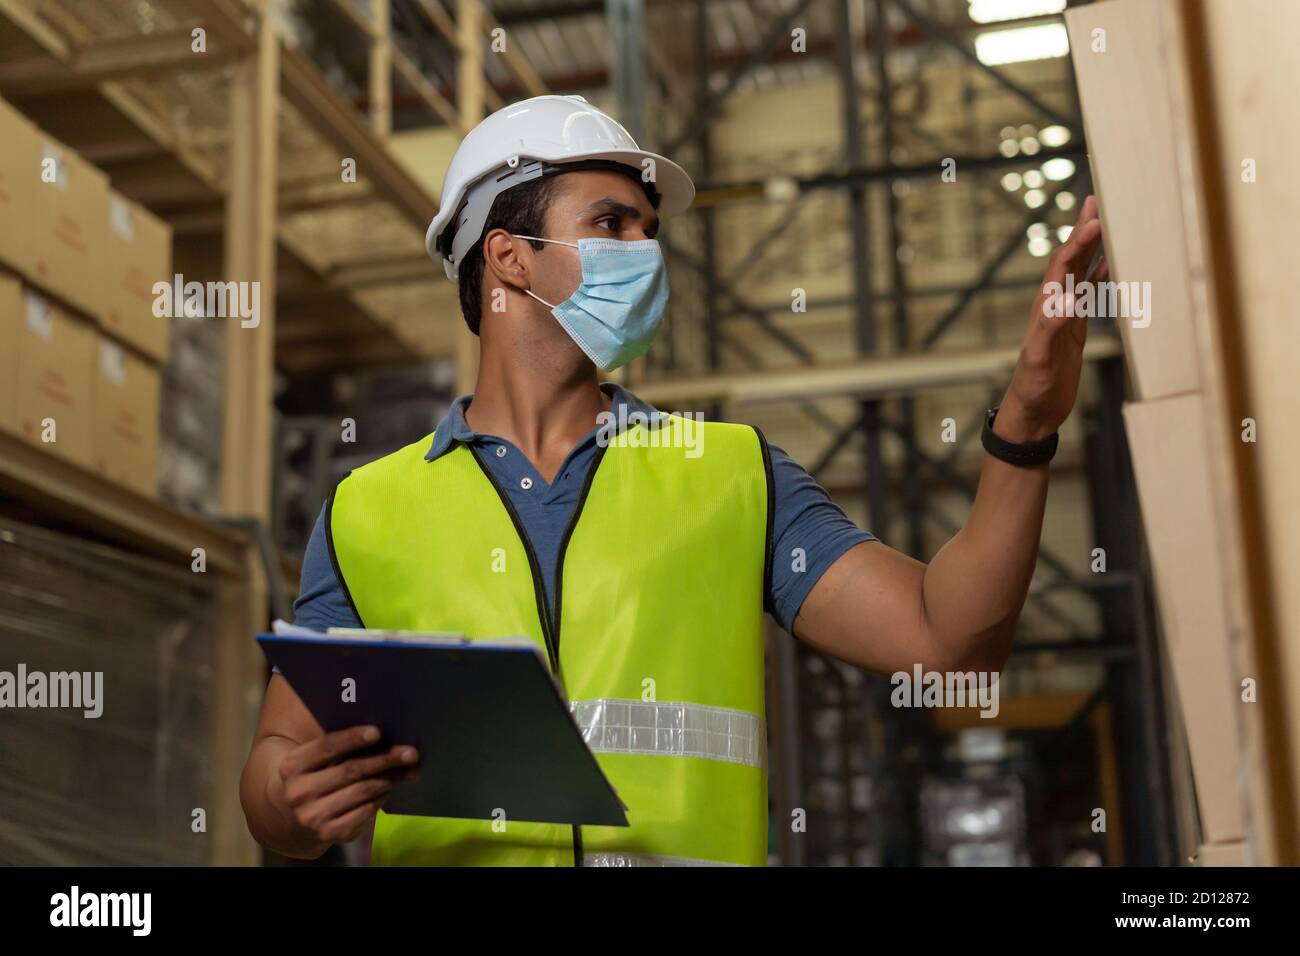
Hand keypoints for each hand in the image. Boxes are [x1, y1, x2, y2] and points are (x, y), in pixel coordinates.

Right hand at [272, 725, 418, 845]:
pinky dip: (381, 797)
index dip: (352, 738)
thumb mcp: (313, 761)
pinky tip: (390, 788)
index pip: (326, 747)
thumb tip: (382, 737)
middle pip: (351, 770)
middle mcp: (299, 793)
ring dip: (389, 779)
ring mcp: (313, 816)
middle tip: (410, 752)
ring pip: (362, 791)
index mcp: (292, 767)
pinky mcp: (329, 833)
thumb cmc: (312, 776)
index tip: (377, 731)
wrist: (291, 816)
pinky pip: (365, 811)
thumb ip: (338, 748)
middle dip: (384, 760)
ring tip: (408, 769)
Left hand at [998, 195, 1108, 441]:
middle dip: (1084, 230)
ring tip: (1105, 221)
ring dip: (1092, 247)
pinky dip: (1100, 275)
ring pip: (1080, 271)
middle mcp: (1054, 304)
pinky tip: (1111, 263)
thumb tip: (1065, 301)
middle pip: (1071, 258)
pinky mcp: (1074, 326)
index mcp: (1046, 306)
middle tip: (1098, 200)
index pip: (1063, 264)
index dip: (1078, 241)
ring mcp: (1064, 313)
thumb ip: (1050, 329)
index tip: (1097, 219)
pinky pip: (1089, 293)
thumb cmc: (1033, 386)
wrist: (1035, 410)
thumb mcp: (1040, 358)